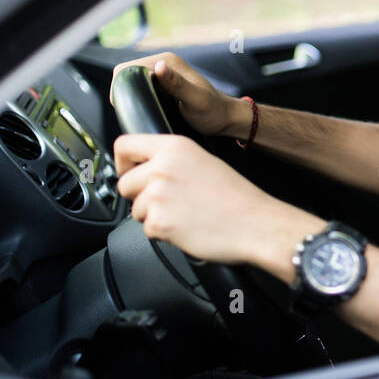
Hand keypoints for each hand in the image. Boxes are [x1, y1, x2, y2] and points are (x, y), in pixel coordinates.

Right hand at [110, 51, 243, 137]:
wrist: (225, 119)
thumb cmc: (214, 112)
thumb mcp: (196, 100)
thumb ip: (178, 84)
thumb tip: (159, 67)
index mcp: (167, 61)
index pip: (127, 68)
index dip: (122, 86)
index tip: (129, 105)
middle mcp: (163, 65)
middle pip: (127, 76)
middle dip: (126, 93)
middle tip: (136, 111)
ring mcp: (162, 75)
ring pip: (132, 84)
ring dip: (132, 97)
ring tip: (142, 112)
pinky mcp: (162, 86)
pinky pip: (140, 90)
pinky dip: (139, 99)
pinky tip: (147, 110)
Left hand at [114, 134, 321, 268]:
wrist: (256, 223)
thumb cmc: (237, 197)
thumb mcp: (204, 161)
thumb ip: (172, 160)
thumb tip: (146, 169)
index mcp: (174, 148)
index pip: (124, 145)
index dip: (123, 162)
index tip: (129, 172)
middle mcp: (162, 168)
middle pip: (125, 184)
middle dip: (140, 197)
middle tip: (168, 203)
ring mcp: (158, 195)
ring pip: (136, 210)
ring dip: (154, 217)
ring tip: (184, 215)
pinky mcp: (160, 223)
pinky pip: (148, 230)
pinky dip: (164, 233)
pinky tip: (187, 227)